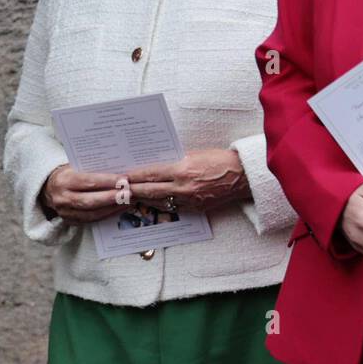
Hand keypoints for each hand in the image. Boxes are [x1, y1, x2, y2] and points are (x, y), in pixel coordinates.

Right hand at [40, 166, 129, 223]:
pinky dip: (107, 215)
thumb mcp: (75, 165)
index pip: (88, 181)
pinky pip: (91, 220)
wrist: (48, 187)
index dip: (108, 181)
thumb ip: (92, 168)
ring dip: (112, 208)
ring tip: (128, 201)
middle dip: (112, 198)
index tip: (124, 179)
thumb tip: (119, 168)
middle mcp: (62, 198)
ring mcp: (64, 212)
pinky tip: (119, 208)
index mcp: (63, 180)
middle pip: (90, 201)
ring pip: (92, 214)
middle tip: (129, 193)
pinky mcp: (70, 221)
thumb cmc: (69, 172)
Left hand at [125, 149, 249, 212]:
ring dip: (144, 199)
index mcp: (183, 169)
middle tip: (119, 190)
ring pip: (159, 201)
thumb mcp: (196, 154)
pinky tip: (152, 202)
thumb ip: (176, 160)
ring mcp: (190, 200)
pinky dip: (161, 204)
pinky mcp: (196, 208)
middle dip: (133, 190)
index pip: (151, 173)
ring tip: (132, 196)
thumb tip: (158, 164)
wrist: (243, 175)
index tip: (122, 176)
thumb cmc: (221, 160)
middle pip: (151, 190)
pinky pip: (173, 207)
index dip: (135, 176)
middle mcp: (184, 187)